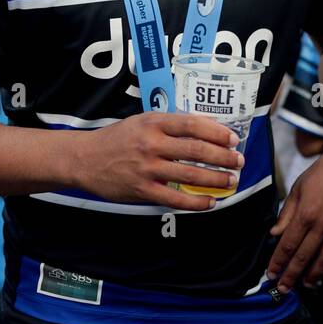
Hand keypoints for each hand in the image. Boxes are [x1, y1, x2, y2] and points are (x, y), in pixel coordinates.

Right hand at [72, 112, 243, 211]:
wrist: (84, 159)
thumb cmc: (116, 139)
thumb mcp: (141, 122)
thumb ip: (169, 125)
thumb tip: (204, 129)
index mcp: (153, 122)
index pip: (192, 124)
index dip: (217, 132)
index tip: (233, 139)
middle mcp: (151, 144)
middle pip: (196, 150)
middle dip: (223, 157)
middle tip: (238, 161)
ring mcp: (147, 168)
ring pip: (190, 174)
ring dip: (216, 179)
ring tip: (231, 181)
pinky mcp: (142, 190)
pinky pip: (176, 199)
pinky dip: (196, 201)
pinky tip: (210, 201)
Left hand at [267, 137, 322, 292]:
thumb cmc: (322, 173)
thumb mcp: (298, 189)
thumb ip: (286, 214)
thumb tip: (275, 234)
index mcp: (306, 214)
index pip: (288, 245)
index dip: (278, 262)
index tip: (271, 274)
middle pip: (304, 257)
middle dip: (291, 275)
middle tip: (283, 289)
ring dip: (314, 275)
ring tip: (305, 284)